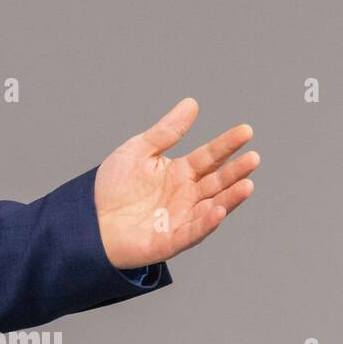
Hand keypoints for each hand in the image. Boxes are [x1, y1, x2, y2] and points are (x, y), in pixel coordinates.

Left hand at [94, 98, 258, 268]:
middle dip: (235, 171)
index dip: (227, 145)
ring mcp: (182, 218)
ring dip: (230, 198)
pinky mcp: (171, 240)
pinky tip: (219, 210)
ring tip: (247, 185)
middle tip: (253, 158)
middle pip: (216, 181)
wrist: (90, 219)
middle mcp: (187, 195)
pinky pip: (193, 231)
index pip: (210, 156)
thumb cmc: (114, 186)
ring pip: (212, 206)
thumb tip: (191, 104)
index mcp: (181, 173)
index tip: (246, 131)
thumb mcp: (139, 151)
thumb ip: (167, 131)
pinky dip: (207, 222)